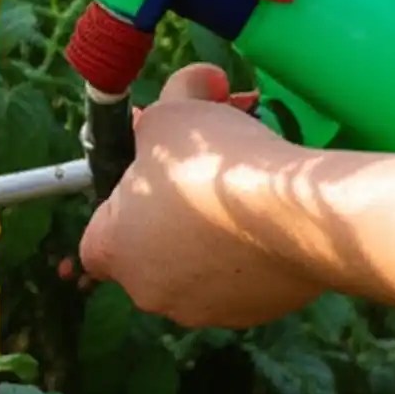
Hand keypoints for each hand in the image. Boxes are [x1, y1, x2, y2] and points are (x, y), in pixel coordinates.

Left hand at [78, 63, 324, 327]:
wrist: (297, 216)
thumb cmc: (216, 166)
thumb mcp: (176, 113)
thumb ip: (174, 95)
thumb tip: (197, 80)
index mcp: (114, 249)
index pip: (98, 232)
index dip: (121, 198)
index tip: (151, 170)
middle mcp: (149, 289)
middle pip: (150, 244)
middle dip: (174, 206)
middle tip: (202, 168)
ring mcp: (202, 308)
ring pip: (198, 261)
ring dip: (213, 227)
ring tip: (241, 184)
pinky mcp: (252, 313)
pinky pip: (242, 275)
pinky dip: (251, 248)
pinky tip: (269, 212)